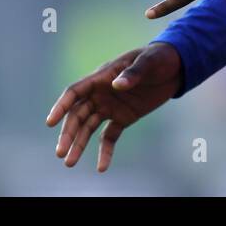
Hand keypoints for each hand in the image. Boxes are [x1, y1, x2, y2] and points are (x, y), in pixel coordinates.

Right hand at [44, 43, 182, 170]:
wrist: (175, 67)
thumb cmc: (158, 58)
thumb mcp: (149, 62)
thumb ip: (133, 73)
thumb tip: (117, 85)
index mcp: (102, 77)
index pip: (75, 92)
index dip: (61, 106)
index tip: (50, 122)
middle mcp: (101, 93)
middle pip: (78, 114)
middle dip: (68, 133)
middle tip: (60, 153)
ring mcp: (110, 107)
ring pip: (88, 128)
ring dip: (78, 144)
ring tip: (70, 163)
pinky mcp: (123, 118)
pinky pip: (109, 137)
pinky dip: (105, 151)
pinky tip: (101, 167)